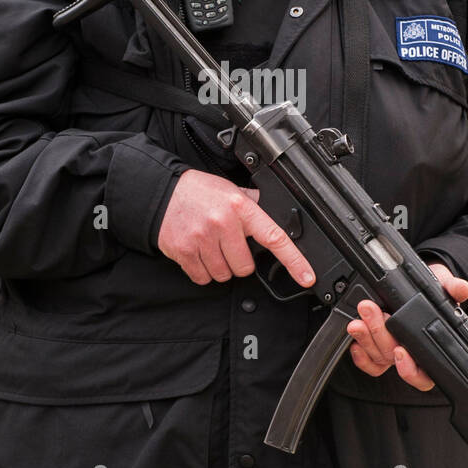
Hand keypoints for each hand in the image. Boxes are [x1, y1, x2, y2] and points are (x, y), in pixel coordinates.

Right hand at [157, 169, 316, 288]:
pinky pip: (203, 278)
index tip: (306, 276)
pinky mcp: (185, 252)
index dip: (294, 261)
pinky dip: (203, 271)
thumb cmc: (198, 192)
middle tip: (227, 244)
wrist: (161, 191)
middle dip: (238, 261)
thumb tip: (278, 213)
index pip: (274, 237)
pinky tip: (198, 253)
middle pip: (245, 267)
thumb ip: (253, 203)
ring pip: (224, 275)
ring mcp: (202, 239)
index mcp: (240, 207)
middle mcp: (223, 223)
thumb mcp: (231, 190)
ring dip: (220, 267)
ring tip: (211, 246)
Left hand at [345, 263, 467, 391]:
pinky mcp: (376, 345)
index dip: (410, 370)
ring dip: (365, 338)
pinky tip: (354, 339)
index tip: (401, 351)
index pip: (424, 375)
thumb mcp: (446, 286)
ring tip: (359, 317)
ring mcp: (391, 351)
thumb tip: (461, 289)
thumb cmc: (436, 292)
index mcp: (432, 350)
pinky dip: (359, 353)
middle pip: (392, 358)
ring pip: (377, 357)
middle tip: (371, 311)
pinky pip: (367, 360)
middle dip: (379, 335)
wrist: (420, 284)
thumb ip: (454, 288)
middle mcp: (411, 355)